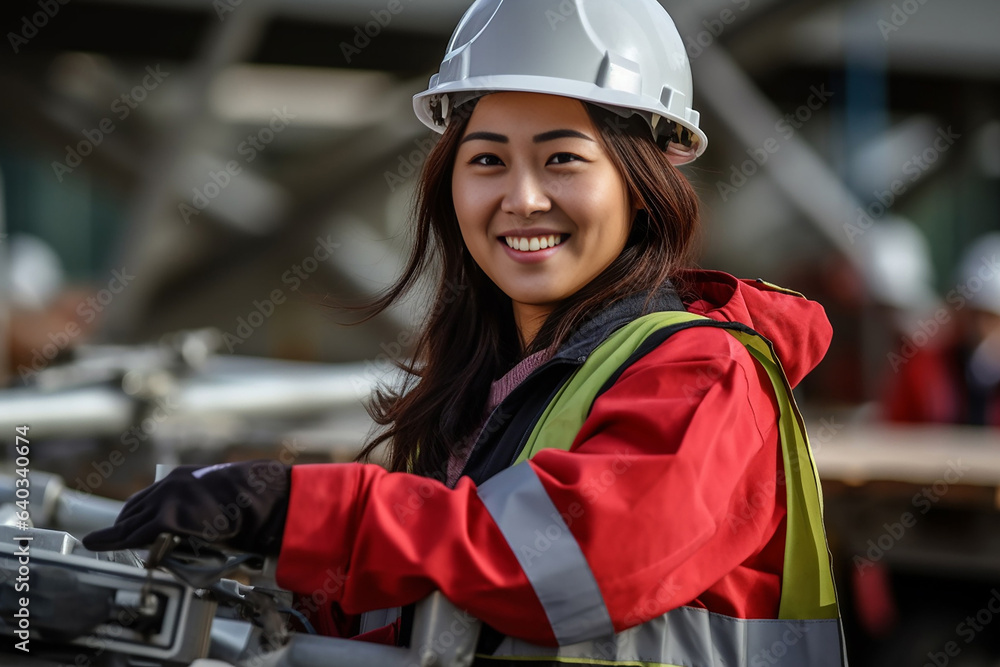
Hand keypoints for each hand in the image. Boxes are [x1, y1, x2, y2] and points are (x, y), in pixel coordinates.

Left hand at [82, 460, 290, 554]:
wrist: (254, 497)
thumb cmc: (246, 500)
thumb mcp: (217, 494)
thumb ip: (200, 503)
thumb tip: (204, 521)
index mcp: (182, 478)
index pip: (148, 496)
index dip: (133, 511)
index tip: (126, 521)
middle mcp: (169, 485)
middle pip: (134, 507)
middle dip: (120, 523)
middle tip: (107, 537)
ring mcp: (166, 500)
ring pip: (129, 521)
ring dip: (112, 534)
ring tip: (94, 542)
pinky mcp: (166, 518)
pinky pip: (135, 534)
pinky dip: (116, 541)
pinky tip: (101, 545)